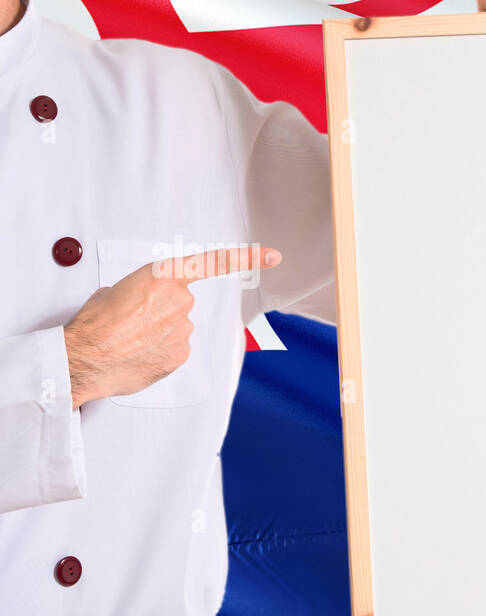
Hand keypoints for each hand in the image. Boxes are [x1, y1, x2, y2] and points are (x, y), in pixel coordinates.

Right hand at [63, 246, 280, 407]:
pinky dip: (159, 351)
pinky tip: (138, 353)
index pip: (214, 263)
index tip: (272, 256)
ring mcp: (184, 330)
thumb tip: (143, 300)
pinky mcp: (182, 355)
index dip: (247, 258)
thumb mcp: (115, 290)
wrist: (84, 358)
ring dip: (157, 332)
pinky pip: (175, 348)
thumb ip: (143, 289)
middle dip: (160, 311)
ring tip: (129, 339)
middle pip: (180, 303)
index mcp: (163, 277)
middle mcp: (180, 302)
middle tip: (132, 320)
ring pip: (176, 327)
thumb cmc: (94, 324)